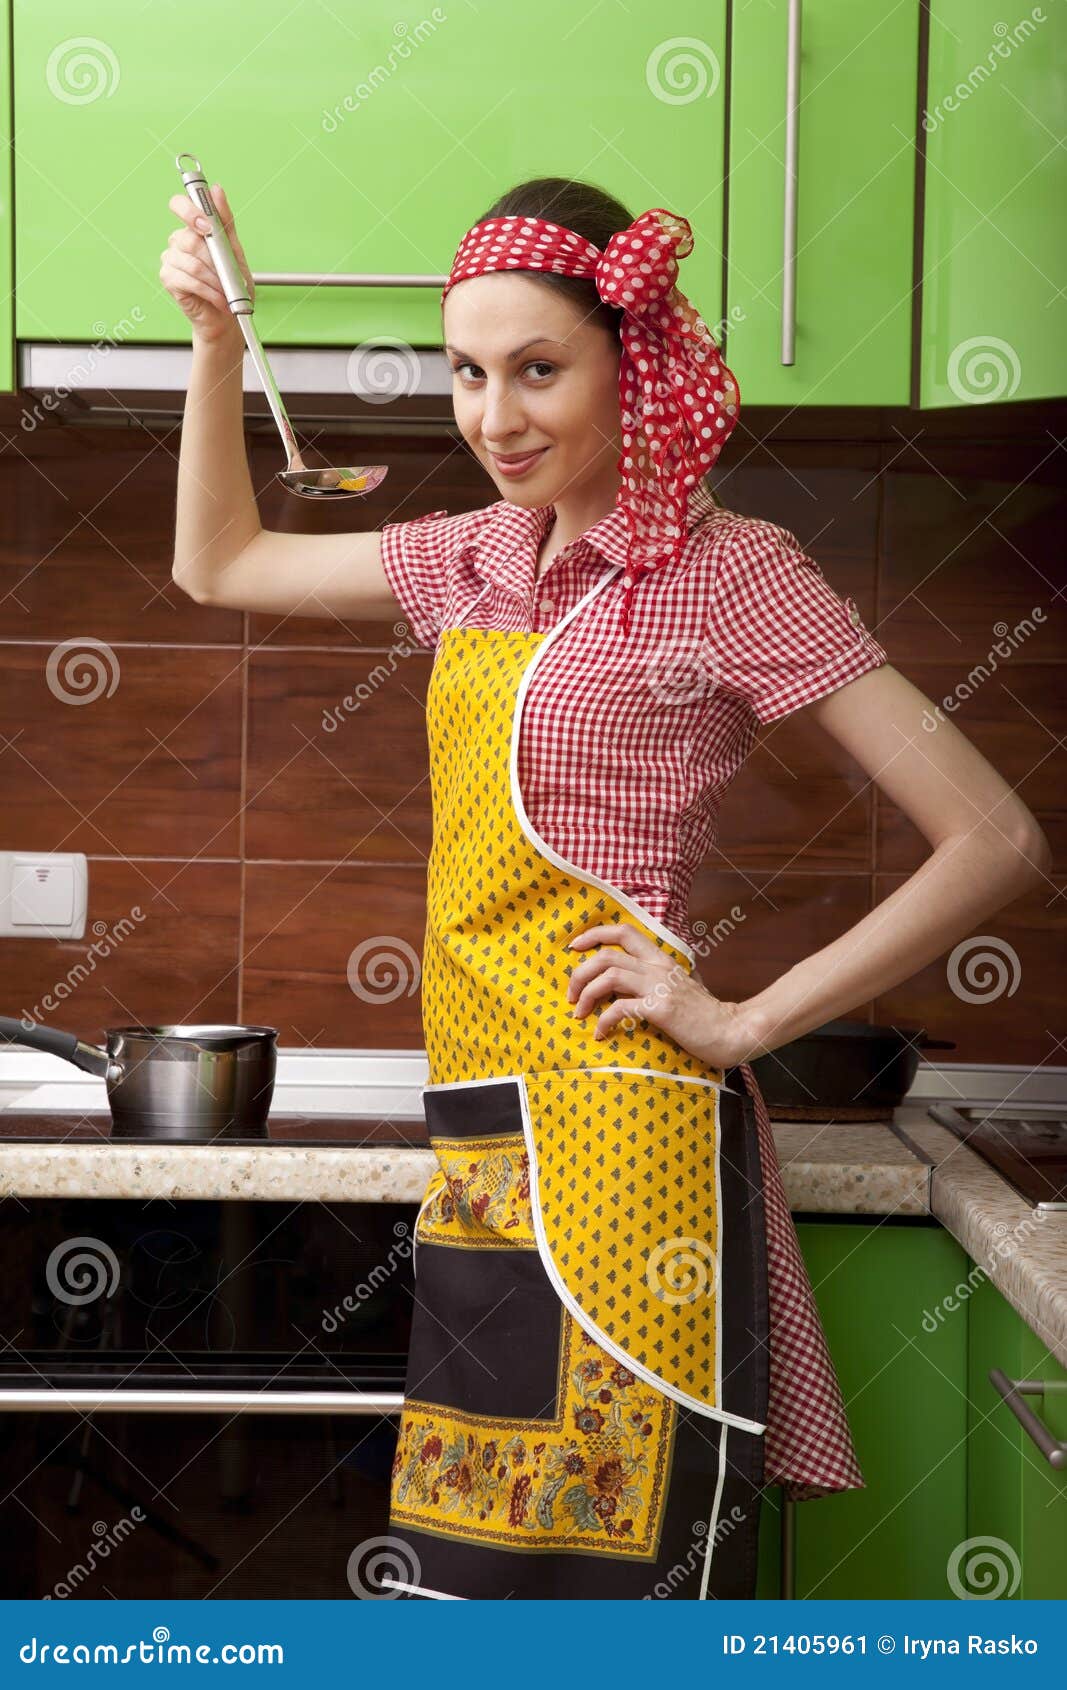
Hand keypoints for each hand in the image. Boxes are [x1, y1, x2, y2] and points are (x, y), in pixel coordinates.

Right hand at [161, 183, 252, 348]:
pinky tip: (218, 299)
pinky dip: (208, 291)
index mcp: (191, 228)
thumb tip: (216, 189)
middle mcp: (177, 241)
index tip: (206, 226)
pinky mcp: (168, 279)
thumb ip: (225, 220)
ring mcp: (170, 259)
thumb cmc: (231, 284)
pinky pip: (187, 280)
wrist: (228, 316)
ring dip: (214, 279)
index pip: (180, 205)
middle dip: (214, 259)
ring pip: (192, 262)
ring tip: (226, 290)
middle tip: (228, 273)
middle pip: (190, 239)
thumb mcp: (234, 249)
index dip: (190, 211)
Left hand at [565, 922, 760, 1067]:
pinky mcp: (660, 1008)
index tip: (574, 948)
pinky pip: (620, 1008)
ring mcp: (659, 986)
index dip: (594, 934)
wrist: (731, 1030)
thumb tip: (627, 983)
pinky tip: (601, 1033)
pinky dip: (603, 1020)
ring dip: (586, 994)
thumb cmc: (704, 1014)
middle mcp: (658, 967)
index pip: (624, 932)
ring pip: (609, 976)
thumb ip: (656, 979)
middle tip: (571, 994)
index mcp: (661, 959)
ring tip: (578, 1013)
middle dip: (579, 973)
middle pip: (606, 955)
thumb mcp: (679, 986)